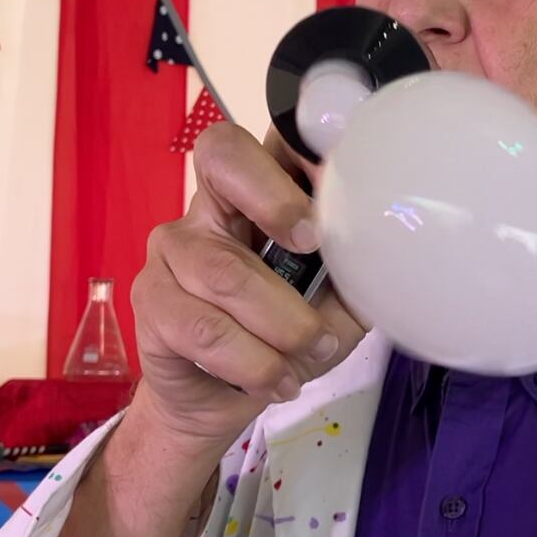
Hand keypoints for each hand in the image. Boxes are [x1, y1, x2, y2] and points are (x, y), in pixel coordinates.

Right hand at [128, 123, 364, 445]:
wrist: (221, 401)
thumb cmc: (283, 338)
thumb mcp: (335, 304)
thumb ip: (355, 270)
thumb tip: (384, 244)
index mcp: (255, 193)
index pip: (263, 136)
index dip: (292, 146)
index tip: (333, 187)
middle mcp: (206, 208)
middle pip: (221, 159)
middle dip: (275, 199)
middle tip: (312, 245)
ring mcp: (172, 251)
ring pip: (226, 273)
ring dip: (284, 324)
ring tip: (312, 353)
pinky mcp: (152, 303)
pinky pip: (206, 330)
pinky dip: (254, 362)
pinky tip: (277, 379)